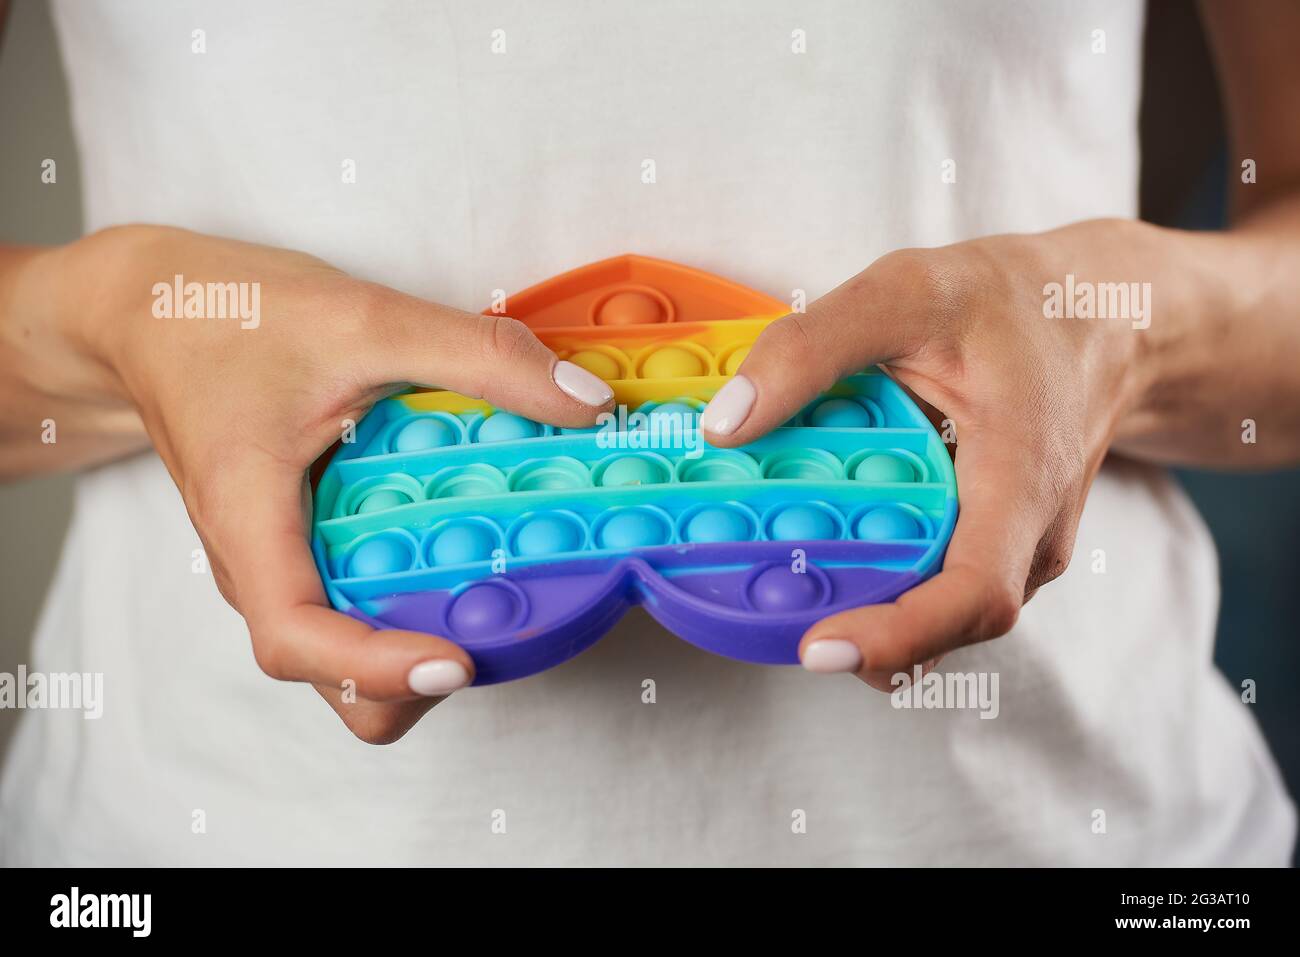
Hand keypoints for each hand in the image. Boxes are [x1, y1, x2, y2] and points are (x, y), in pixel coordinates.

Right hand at [33, 225, 614, 740]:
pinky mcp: (297, 549)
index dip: (377, 667)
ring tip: (498, 588)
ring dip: (420, 640)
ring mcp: (277, 565)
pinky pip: (354, 603)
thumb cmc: (229, 316)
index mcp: (249, 523)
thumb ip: (480, 356)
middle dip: (416, 678)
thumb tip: (586, 404)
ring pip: (347, 653)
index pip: (296, 640)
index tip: (456, 660)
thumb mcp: (366, 318)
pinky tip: (465, 544)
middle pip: (333, 679)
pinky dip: (409, 599)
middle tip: (501, 621)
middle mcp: (259, 566)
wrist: (150, 311)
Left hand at [700, 220, 1158, 689]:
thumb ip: (810, 350)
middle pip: (941, 627)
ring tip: (775, 578)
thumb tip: (725, 425)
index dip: (897, 635)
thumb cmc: (1011, 301)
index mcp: (1022, 482)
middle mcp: (1029, 539)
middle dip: (850, 631)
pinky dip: (874, 577)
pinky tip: (817, 544)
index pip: (974, 596)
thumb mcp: (905, 293)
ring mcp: (1015, 552)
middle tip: (759, 606)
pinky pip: (931, 582)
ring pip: (933, 615)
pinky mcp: (992, 546)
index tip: (819, 648)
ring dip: (857, 607)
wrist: (1098, 312)